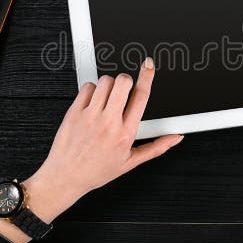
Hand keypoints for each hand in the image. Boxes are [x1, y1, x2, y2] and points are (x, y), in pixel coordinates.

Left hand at [0, 58, 182, 242]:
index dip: (147, 76)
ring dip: (109, 84)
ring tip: (106, 98)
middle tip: (123, 88)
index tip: (148, 65)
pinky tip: (92, 102)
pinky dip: (92, 90)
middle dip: (126, 80)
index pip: (141, 96)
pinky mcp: (74, 112)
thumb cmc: (96, 171)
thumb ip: (156, 147)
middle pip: (123, 82)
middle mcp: (109, 123)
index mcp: (126, 133)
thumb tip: (176, 137)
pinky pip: (87, 87)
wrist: (66, 177)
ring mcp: (90, 116)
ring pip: (105, 81)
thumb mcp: (131, 162)